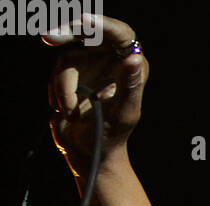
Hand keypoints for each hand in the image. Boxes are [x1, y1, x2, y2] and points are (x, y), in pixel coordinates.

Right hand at [44, 14, 147, 176]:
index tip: (84, 22)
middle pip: (88, 32)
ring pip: (67, 57)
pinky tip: (66, 112)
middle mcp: (111, 62)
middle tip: (49, 37)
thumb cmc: (111, 136)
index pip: (120, 34)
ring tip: (71, 112)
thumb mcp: (123, 112)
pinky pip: (57, 71)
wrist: (89, 153)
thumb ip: (129, 85)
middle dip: (67, 33)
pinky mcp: (72, 75)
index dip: (102, 24)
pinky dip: (58, 91)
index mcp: (132, 68)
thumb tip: (133, 58)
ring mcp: (90, 66)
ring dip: (64, 86)